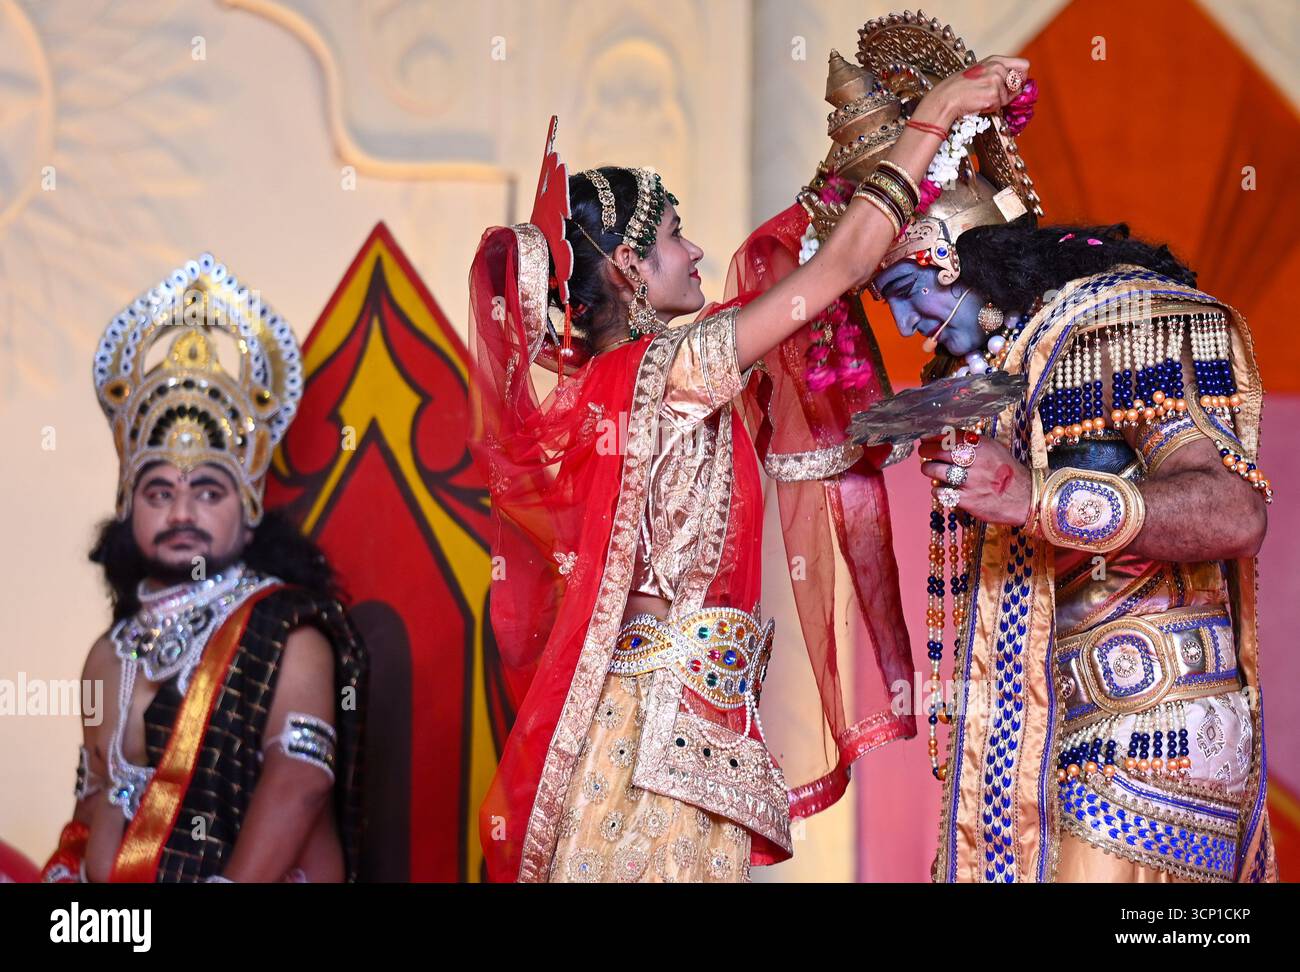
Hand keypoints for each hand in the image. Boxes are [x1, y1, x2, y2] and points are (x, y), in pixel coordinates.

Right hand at [914, 55, 1030, 128]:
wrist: (946, 98)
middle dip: (1009, 92)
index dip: (1021, 78)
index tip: (1014, 85)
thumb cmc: (959, 87)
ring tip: (980, 98)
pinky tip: (978, 103)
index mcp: (995, 59)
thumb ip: (998, 73)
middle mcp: (997, 67)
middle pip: (1018, 83)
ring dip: (997, 101)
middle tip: (992, 94)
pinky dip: (991, 107)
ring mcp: (996, 80)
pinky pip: (1000, 105)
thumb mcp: (980, 72)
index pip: (1024, 66)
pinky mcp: (993, 94)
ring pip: (1009, 97)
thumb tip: (1018, 84)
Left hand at [918, 433, 1031, 525]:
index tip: (925, 438)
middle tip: (923, 453)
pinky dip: (938, 490)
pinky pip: (942, 492)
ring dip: (929, 469)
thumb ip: (974, 443)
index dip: (934, 436)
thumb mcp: (995, 449)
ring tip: (929, 469)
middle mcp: (976, 461)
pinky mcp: (968, 500)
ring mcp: (971, 481)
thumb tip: (947, 437)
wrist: (1027, 498)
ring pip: (937, 471)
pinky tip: (940, 488)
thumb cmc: (1007, 472)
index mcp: (982, 446)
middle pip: (940, 451)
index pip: (951, 436)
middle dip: (927, 451)